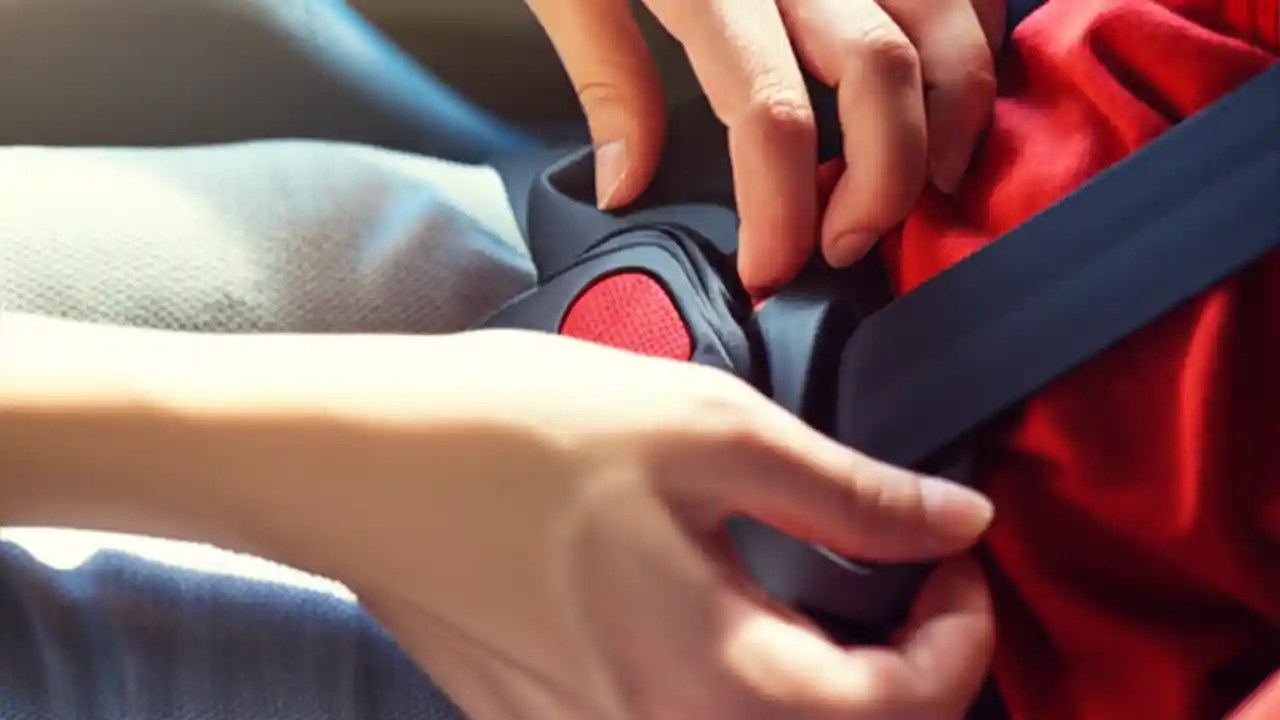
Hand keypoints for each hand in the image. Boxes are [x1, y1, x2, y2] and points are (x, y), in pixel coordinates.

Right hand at [271, 330, 996, 718]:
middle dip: (903, 667)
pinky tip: (713, 604)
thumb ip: (848, 493)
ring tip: (818, 586)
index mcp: (717, 676)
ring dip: (820, 678)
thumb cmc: (516, 430)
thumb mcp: (707, 429)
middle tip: (901, 572)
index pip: (903, 708)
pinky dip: (733, 679)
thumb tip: (955, 522)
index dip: (962, 635)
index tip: (955, 557)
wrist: (352, 462)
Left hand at [527, 0, 1003, 292]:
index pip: (769, 116)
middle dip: (883, 181)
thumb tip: (626, 185)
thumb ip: (604, 77)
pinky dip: (976, 40)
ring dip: (954, 116)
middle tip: (848, 243)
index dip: (782, 213)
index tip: (772, 270)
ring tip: (928, 186)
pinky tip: (952, 93)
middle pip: (882, 73)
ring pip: (948, 20)